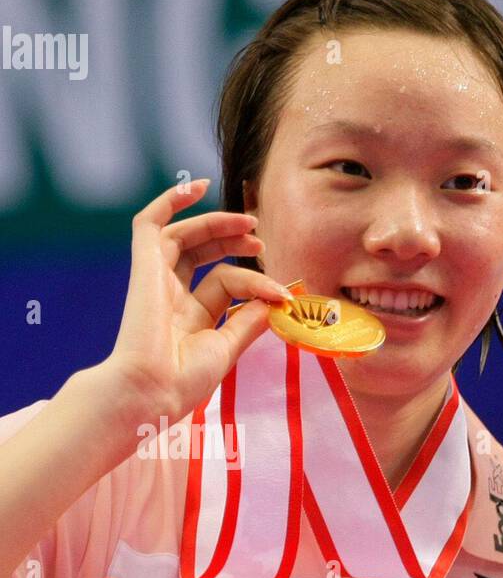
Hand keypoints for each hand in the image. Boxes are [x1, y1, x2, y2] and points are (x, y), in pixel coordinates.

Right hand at [105, 177, 294, 430]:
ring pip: (183, 236)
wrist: (150, 390)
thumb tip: (274, 299)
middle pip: (201, 254)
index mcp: (189, 317)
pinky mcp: (144, 266)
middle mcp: (171, 295)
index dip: (255, 284)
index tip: (283, 294)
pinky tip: (197, 187)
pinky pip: (150, 223)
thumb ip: (247, 322)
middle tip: (261, 242)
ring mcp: (156, 279)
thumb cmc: (183, 381)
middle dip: (233, 243)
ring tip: (248, 223)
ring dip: (215, 224)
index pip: (224, 284)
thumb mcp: (227, 348)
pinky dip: (170, 201)